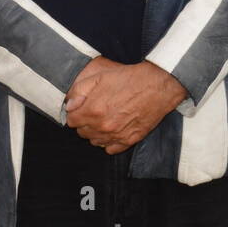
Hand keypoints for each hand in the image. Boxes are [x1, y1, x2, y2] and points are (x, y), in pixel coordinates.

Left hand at [65, 57, 187, 153]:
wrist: (157, 86)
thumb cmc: (130, 79)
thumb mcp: (100, 77)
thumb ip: (80, 91)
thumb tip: (70, 106)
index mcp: (93, 110)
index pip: (71, 121)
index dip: (75, 112)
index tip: (82, 107)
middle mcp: (103, 126)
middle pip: (82, 132)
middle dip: (84, 122)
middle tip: (94, 111)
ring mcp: (116, 135)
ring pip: (95, 142)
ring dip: (96, 132)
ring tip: (104, 119)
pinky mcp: (129, 140)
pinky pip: (110, 149)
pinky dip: (109, 141)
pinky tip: (114, 129)